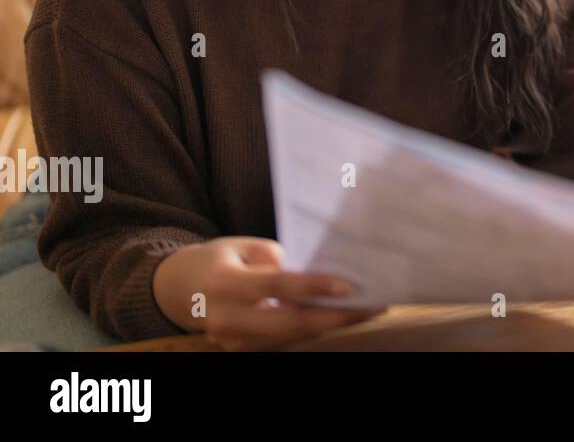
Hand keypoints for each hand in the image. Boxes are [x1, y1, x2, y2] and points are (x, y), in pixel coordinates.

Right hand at [154, 236, 385, 350]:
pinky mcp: (241, 350)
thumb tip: (315, 272)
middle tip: (372, 307)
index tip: (349, 286)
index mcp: (225, 282)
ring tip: (365, 311)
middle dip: (334, 317)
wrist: (181, 290)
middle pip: (289, 323)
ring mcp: (232, 340)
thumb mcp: (242, 245)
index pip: (278, 285)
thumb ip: (274, 258)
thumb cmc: (219, 259)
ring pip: (290, 336)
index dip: (315, 286)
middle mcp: (226, 317)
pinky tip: (338, 317)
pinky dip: (312, 329)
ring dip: (329, 325)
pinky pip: (283, 340)